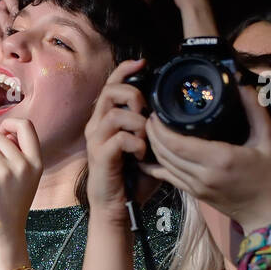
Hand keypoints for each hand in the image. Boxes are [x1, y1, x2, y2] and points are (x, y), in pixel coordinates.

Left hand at [0, 118, 41, 265]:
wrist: (5, 235)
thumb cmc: (11, 205)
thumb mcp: (26, 178)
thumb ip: (19, 154)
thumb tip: (3, 132)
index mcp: (36, 162)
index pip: (26, 126)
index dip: (9, 125)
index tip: (2, 135)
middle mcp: (23, 165)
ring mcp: (6, 173)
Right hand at [85, 60, 150, 225]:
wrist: (117, 206)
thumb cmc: (132, 176)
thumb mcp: (147, 145)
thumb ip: (154, 128)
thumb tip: (174, 111)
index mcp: (106, 119)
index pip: (110, 83)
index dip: (125, 69)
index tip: (143, 63)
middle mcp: (96, 125)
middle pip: (110, 91)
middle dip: (133, 95)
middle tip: (146, 109)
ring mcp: (96, 140)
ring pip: (115, 113)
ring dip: (138, 123)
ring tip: (146, 138)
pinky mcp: (99, 155)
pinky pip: (120, 138)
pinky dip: (136, 143)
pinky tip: (142, 155)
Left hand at [141, 85, 270, 233]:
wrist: (269, 214)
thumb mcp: (269, 140)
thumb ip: (254, 111)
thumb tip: (241, 85)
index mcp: (219, 159)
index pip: (177, 143)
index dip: (160, 128)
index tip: (157, 112)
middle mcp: (203, 175)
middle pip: (164, 152)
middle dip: (152, 133)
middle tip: (150, 117)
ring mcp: (196, 187)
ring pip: (163, 165)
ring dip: (153, 147)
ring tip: (151, 130)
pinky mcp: (194, 194)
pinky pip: (168, 178)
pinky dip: (156, 165)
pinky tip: (148, 156)